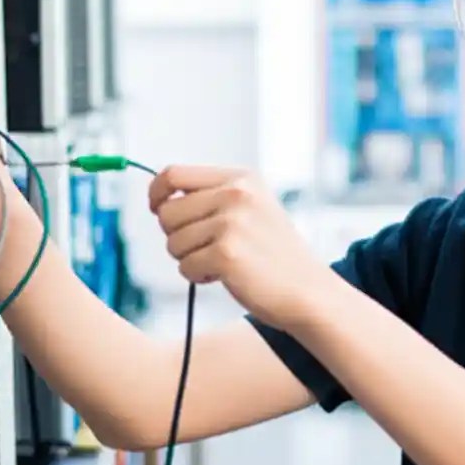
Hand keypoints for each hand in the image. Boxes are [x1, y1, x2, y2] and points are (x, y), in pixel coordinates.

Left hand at [149, 166, 336, 329]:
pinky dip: (199, 277)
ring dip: (189, 258)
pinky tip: (226, 276)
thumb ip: (212, 196)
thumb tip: (160, 200)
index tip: (157, 209)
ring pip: (173, 242)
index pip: (174, 174)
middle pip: (168, 212)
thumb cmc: (273, 254)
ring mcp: (232, 223)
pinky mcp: (227, 254)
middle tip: (205, 248)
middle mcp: (237, 194)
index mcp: (241, 178)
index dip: (157, 193)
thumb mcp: (252, 207)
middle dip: (177, 235)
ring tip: (222, 262)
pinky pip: (185, 267)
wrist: (308, 290)